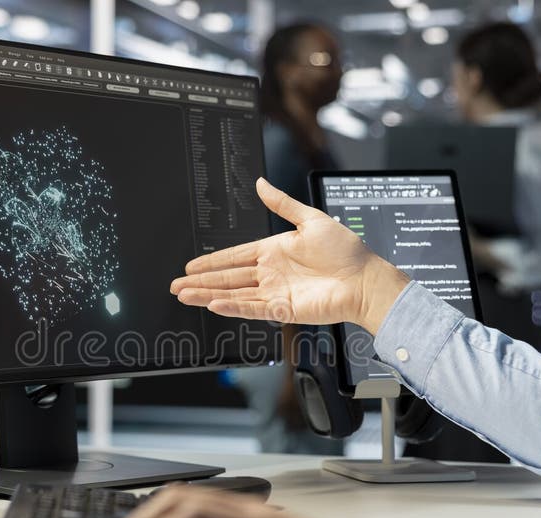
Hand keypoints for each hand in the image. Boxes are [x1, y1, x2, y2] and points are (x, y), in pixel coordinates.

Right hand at [170, 178, 409, 333]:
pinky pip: (252, 308)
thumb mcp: (311, 220)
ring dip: (208, 295)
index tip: (190, 265)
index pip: (235, 256)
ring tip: (184, 295)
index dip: (211, 261)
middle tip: (175, 285)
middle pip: (228, 277)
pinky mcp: (283, 309)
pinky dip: (233, 307)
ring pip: (234, 294)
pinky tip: (214, 304)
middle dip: (200, 281)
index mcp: (274, 251)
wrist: (365, 279)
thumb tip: (262, 184)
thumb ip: (283, 204)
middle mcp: (271, 273)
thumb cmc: (346, 250)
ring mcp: (275, 292)